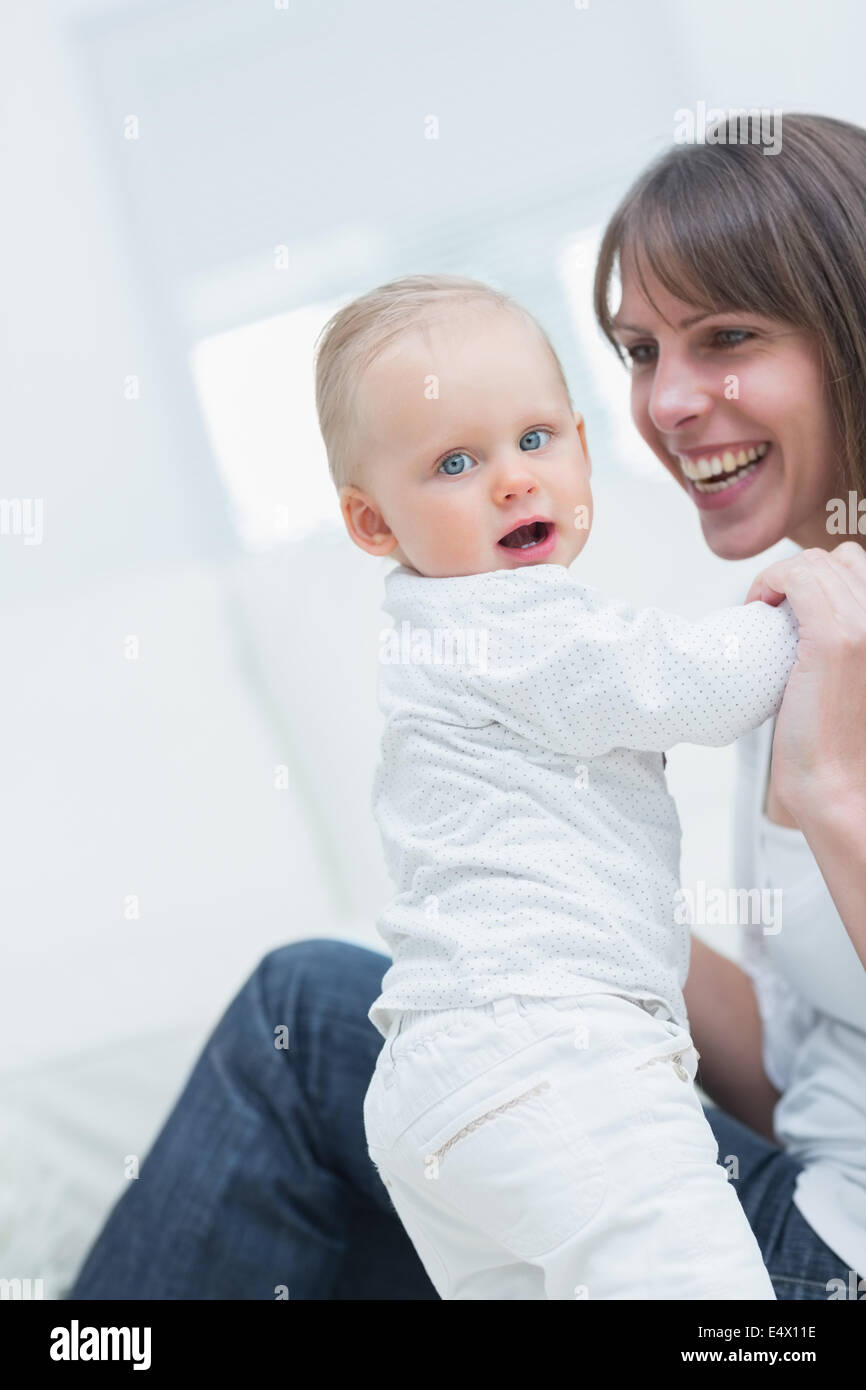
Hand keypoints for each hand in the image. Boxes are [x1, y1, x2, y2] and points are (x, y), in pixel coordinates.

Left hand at [744, 543, 865, 820]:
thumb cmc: (835, 740)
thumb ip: (837, 639)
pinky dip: (772, 580)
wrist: (837, 785)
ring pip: (817, 563)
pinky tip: (760, 605)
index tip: (788, 605)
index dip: (818, 578)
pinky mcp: (837, 639)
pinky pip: (800, 577)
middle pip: (840, 559)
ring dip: (781, 578)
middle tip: (772, 609)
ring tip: (765, 610)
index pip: (858, 566)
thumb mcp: (845, 675)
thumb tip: (798, 613)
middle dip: (799, 574)